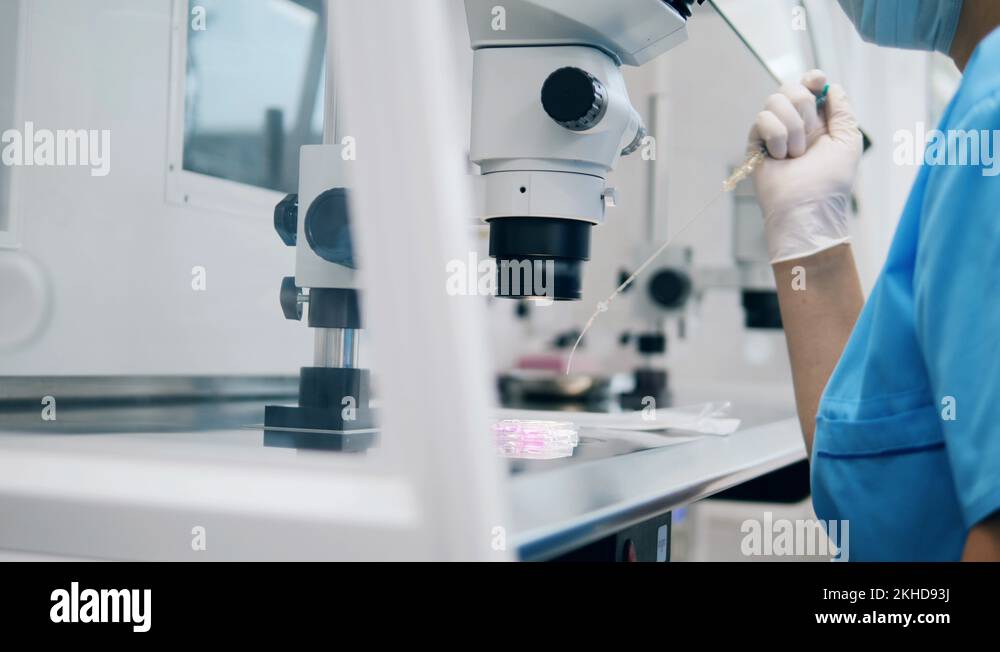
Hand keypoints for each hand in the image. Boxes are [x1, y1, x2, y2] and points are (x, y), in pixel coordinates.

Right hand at [750, 70, 863, 263]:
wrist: (807, 207)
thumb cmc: (830, 181)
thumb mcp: (848, 140)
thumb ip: (842, 110)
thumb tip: (832, 87)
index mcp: (817, 121)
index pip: (809, 86)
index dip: (812, 79)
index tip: (817, 83)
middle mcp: (793, 123)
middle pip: (791, 87)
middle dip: (804, 107)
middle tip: (809, 137)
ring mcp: (773, 132)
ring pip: (775, 100)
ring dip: (792, 127)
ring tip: (795, 154)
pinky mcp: (755, 142)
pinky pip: (762, 119)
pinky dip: (777, 137)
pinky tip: (780, 158)